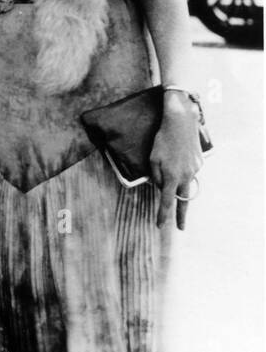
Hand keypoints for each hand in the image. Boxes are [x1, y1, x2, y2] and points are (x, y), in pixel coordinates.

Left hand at [152, 94, 203, 229]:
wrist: (181, 123)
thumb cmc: (161, 141)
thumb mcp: (152, 159)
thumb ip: (156, 177)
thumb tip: (162, 188)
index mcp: (171, 177)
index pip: (166, 202)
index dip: (163, 215)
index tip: (160, 226)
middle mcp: (185, 176)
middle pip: (183, 201)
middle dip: (181, 216)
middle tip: (180, 228)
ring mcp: (195, 170)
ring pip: (185, 183)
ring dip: (178, 181)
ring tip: (172, 161)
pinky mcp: (199, 163)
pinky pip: (189, 171)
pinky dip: (183, 168)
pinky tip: (179, 155)